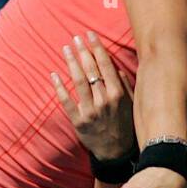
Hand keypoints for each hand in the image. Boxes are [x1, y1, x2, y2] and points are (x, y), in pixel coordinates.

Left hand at [51, 31, 134, 160]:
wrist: (116, 152)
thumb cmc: (125, 125)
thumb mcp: (131, 104)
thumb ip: (124, 84)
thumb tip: (115, 67)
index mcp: (118, 93)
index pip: (105, 65)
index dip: (96, 47)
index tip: (89, 35)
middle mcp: (104, 100)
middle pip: (90, 70)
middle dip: (82, 51)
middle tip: (75, 38)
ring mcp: (90, 111)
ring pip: (78, 82)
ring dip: (71, 62)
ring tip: (66, 49)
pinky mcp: (78, 122)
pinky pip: (66, 102)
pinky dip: (59, 87)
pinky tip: (54, 74)